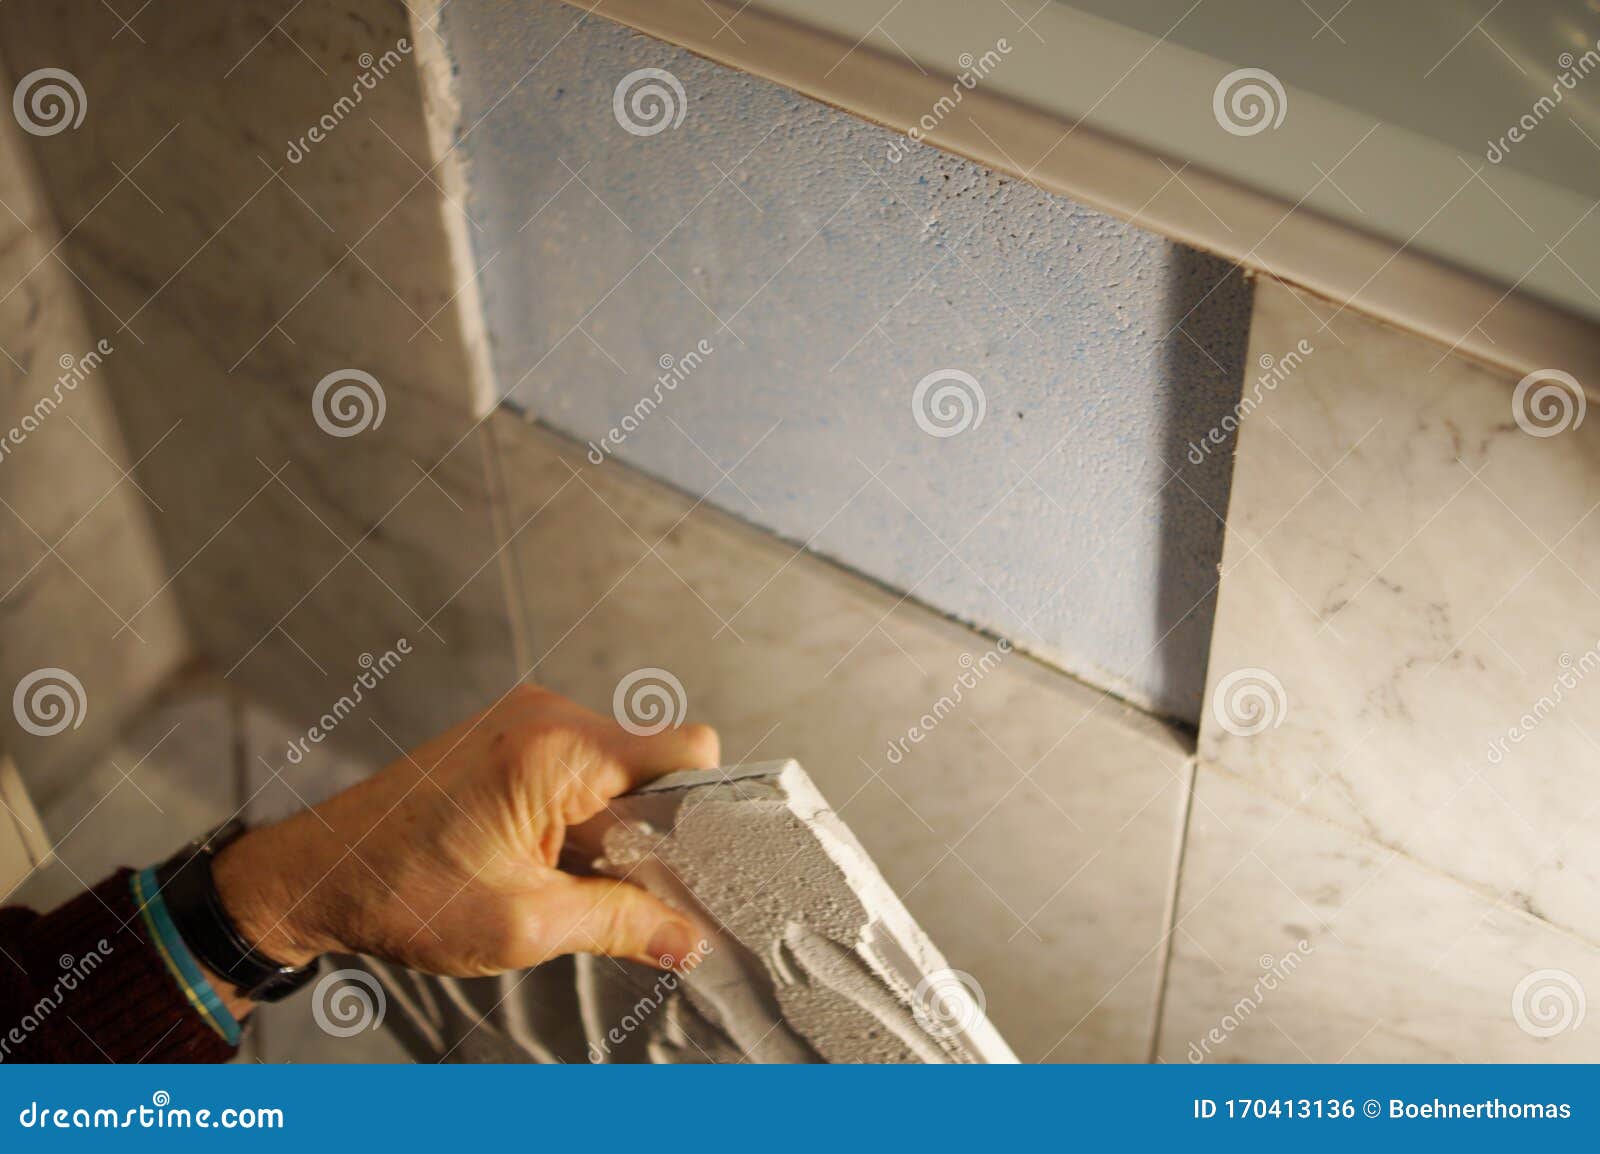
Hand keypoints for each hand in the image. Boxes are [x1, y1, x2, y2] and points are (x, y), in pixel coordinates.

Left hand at [208, 685, 718, 1008]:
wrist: (317, 872)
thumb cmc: (402, 891)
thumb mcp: (525, 926)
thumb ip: (620, 923)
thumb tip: (687, 938)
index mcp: (559, 749)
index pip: (685, 748)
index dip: (703, 807)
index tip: (692, 863)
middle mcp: (547, 716)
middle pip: (653, 760)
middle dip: (650, 828)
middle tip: (618, 889)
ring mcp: (525, 718)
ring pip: (617, 767)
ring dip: (610, 825)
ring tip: (565, 876)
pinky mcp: (508, 733)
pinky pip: (578, 766)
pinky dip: (578, 813)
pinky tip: (544, 857)